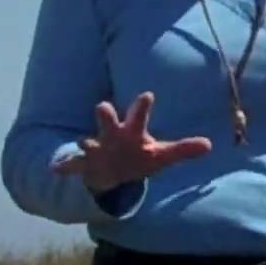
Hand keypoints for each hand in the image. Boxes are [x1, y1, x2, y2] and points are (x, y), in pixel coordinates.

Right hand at [51, 92, 211, 191]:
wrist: (113, 170)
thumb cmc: (139, 156)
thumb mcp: (162, 155)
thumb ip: (183, 149)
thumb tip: (210, 145)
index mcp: (132, 131)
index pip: (139, 115)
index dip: (143, 106)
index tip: (147, 94)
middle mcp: (113, 135)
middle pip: (108, 120)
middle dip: (106, 114)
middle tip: (102, 106)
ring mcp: (98, 148)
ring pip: (89, 140)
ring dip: (86, 141)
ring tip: (84, 141)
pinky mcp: (86, 164)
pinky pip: (73, 165)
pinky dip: (65, 166)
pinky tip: (55, 167)